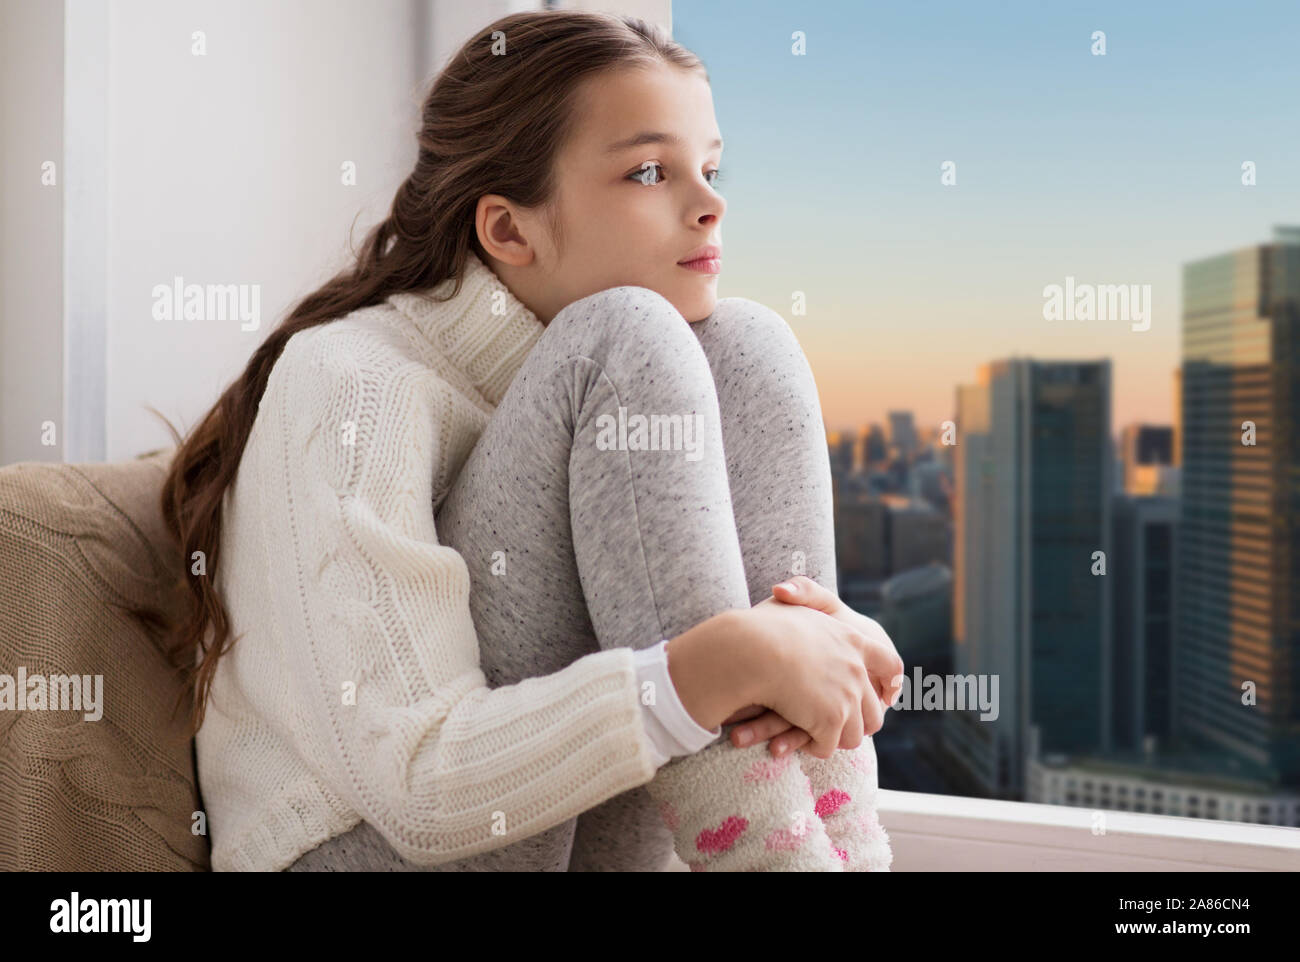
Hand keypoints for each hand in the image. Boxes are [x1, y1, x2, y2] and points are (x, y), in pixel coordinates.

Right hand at [731, 576, 904, 757]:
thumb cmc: (764, 624)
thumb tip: (783, 591)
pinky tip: (797, 739)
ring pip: (853, 735)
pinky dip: (813, 747)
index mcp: (852, 640)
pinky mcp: (831, 721)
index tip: (888, 693)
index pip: (890, 664)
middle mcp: (857, 670)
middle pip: (874, 712)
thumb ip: (797, 594)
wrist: (754, 648)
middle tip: (837, 727)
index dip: (889, 681)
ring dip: (834, 739)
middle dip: (857, 725)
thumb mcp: (789, 600)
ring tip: (814, 736)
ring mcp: (847, 697)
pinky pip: (827, 746)